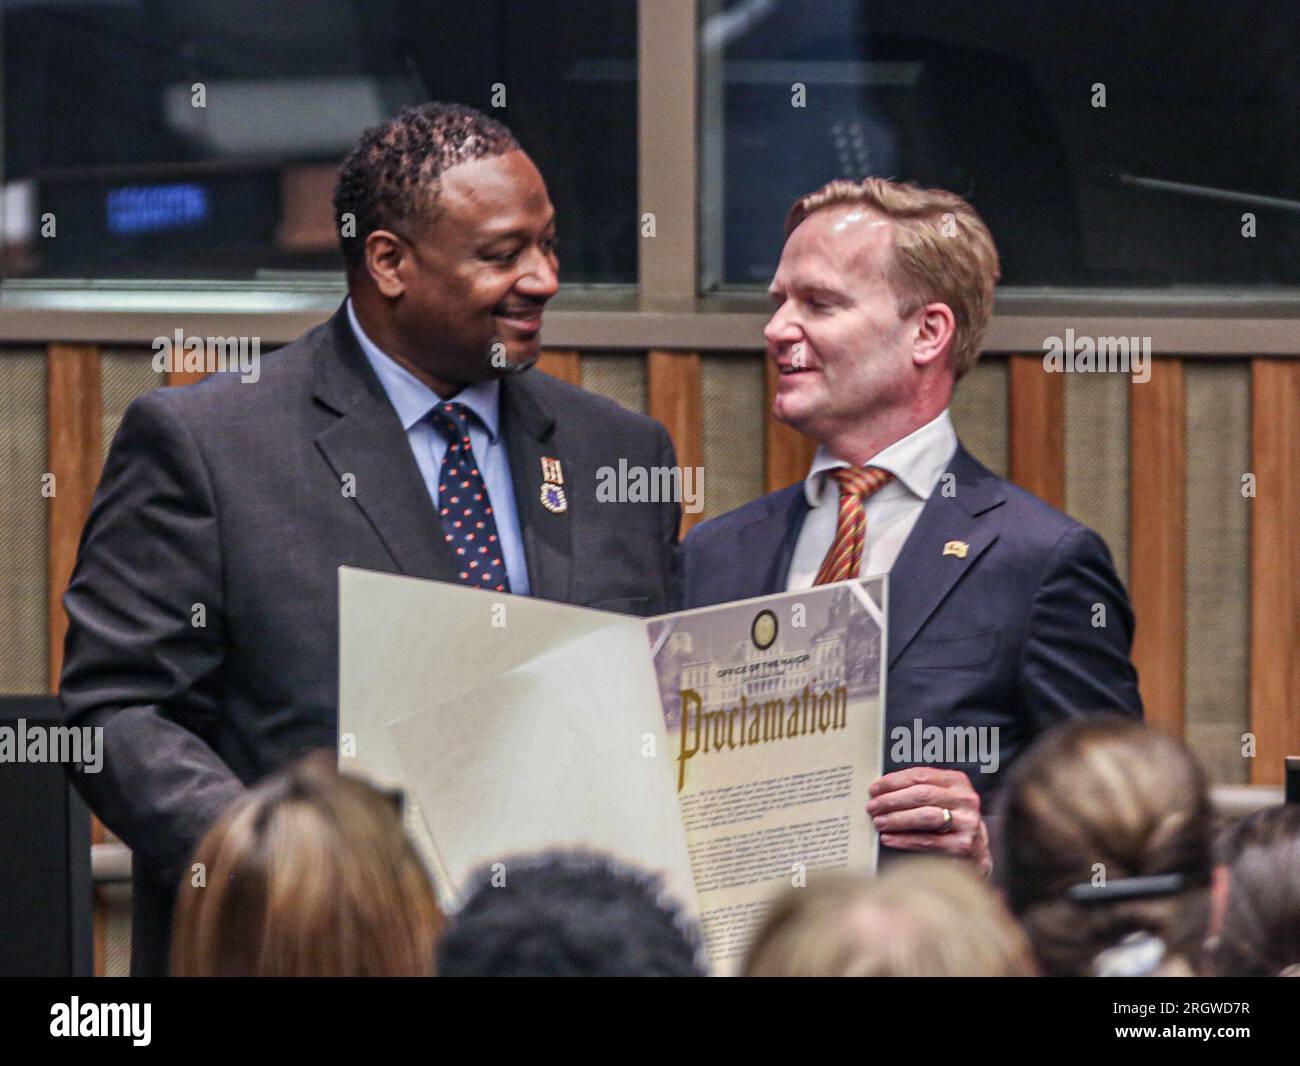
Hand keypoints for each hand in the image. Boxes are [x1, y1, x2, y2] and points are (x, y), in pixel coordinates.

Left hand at [867, 767, 990, 876]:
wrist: (977, 853)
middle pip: (921, 794)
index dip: (894, 781)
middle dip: (892, 800)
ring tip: (878, 822)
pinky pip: (928, 841)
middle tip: (872, 807)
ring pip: (925, 816)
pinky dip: (904, 840)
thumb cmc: (950, 821)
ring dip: (897, 819)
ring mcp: (967, 823)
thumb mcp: (941, 798)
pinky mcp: (963, 846)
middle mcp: (966, 799)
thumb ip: (918, 789)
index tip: (874, 789)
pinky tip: (888, 839)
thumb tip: (880, 789)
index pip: (921, 775)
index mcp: (957, 781)